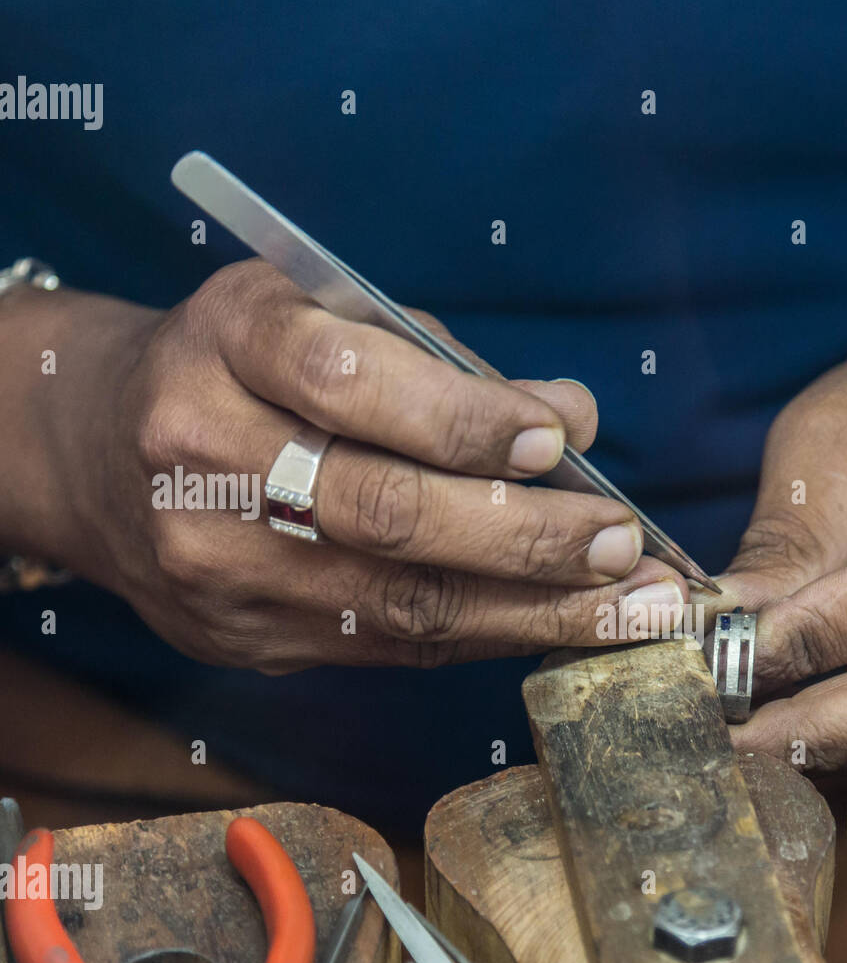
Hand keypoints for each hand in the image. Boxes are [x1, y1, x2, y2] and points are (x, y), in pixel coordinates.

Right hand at [39, 261, 684, 669]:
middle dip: (526, 535)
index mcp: (225, 346)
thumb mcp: (320, 316)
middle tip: (622, 544)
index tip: (559, 437)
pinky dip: (488, 637)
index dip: (463, 417)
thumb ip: (442, 363)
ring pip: (399, 603)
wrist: (102, 453)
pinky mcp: (243, 637)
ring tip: (628, 607)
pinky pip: (388, 646)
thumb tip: (572, 416)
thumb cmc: (244, 369)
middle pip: (384, 511)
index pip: (349, 383)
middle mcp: (206, 458)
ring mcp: (217, 563)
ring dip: (533, 610)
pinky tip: (560, 625)